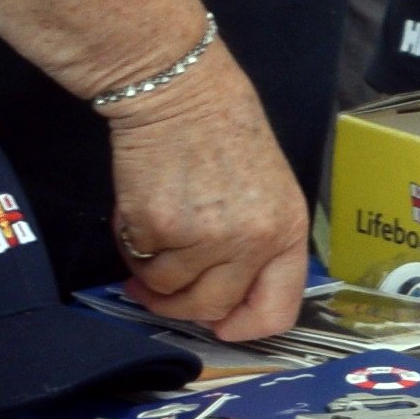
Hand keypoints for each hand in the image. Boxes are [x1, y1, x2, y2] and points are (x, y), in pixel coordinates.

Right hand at [101, 59, 313, 342]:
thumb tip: (223, 301)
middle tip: (156, 289)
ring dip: (151, 273)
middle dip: (179, 306)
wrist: (179, 91)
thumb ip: (255, 245)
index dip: (243, 327)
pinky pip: (139, 262)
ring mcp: (205, 238)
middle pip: (212, 309)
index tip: (219, 325)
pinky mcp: (159, 228)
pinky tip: (136, 214)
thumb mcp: (265, 191)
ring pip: (168, 290)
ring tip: (150, 235)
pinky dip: (132, 247)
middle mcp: (253, 242)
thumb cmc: (221, 132)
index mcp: (287, 232)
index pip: (277, 312)